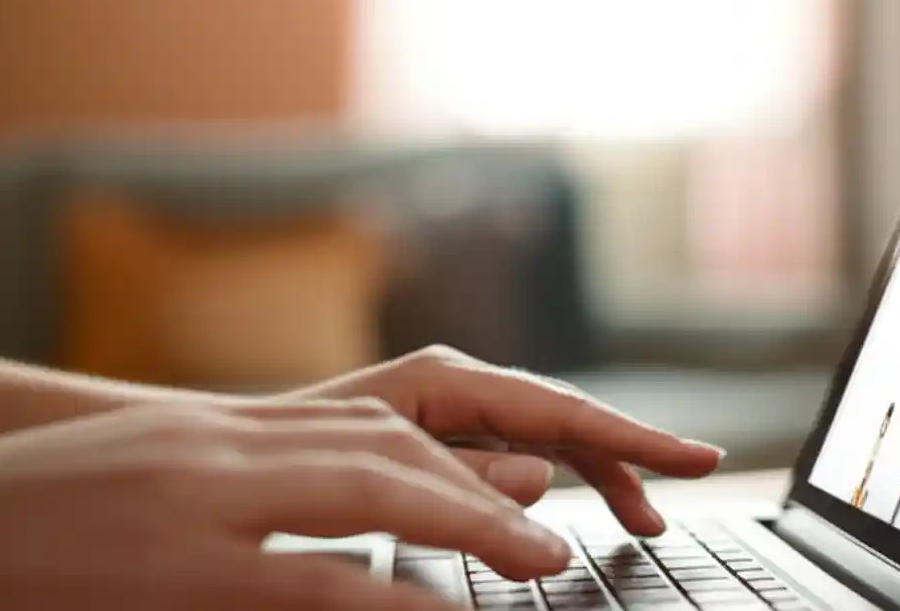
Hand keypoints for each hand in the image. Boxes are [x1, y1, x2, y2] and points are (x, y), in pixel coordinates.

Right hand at [0, 403, 572, 610]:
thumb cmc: (41, 522)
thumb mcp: (156, 488)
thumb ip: (260, 489)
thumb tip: (358, 514)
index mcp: (218, 434)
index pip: (367, 430)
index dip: (453, 461)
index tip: (514, 493)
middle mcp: (219, 453)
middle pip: (385, 452)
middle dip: (478, 495)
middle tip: (548, 541)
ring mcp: (196, 510)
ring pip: (365, 497)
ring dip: (463, 525)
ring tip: (533, 563)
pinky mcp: (174, 575)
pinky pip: (310, 584)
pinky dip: (387, 597)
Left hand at [281, 345, 725, 535]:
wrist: (201, 456)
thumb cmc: (276, 463)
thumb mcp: (369, 474)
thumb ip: (461, 476)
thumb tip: (545, 479)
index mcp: (442, 383)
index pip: (563, 414)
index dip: (635, 440)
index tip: (697, 459)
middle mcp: (450, 385)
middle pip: (564, 421)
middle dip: (627, 455)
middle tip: (689, 485)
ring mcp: (442, 407)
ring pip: (542, 440)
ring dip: (595, 474)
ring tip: (641, 516)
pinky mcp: (431, 433)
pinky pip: (510, 454)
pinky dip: (550, 481)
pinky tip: (570, 504)